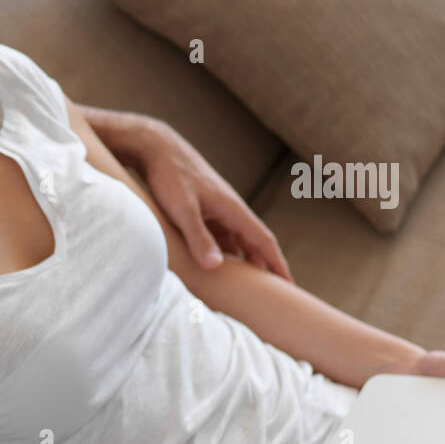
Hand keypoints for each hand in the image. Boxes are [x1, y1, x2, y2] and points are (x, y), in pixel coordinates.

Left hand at [137, 121, 292, 281]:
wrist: (155, 149)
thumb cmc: (170, 176)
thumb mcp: (183, 210)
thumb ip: (198, 237)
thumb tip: (217, 266)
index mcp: (233, 209)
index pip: (264, 241)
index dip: (277, 264)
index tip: (289, 286)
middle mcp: (230, 210)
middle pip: (254, 244)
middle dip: (264, 268)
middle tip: (271, 295)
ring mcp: (216, 211)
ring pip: (235, 242)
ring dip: (242, 262)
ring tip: (246, 288)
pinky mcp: (201, 211)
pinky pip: (219, 238)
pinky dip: (222, 254)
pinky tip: (216, 268)